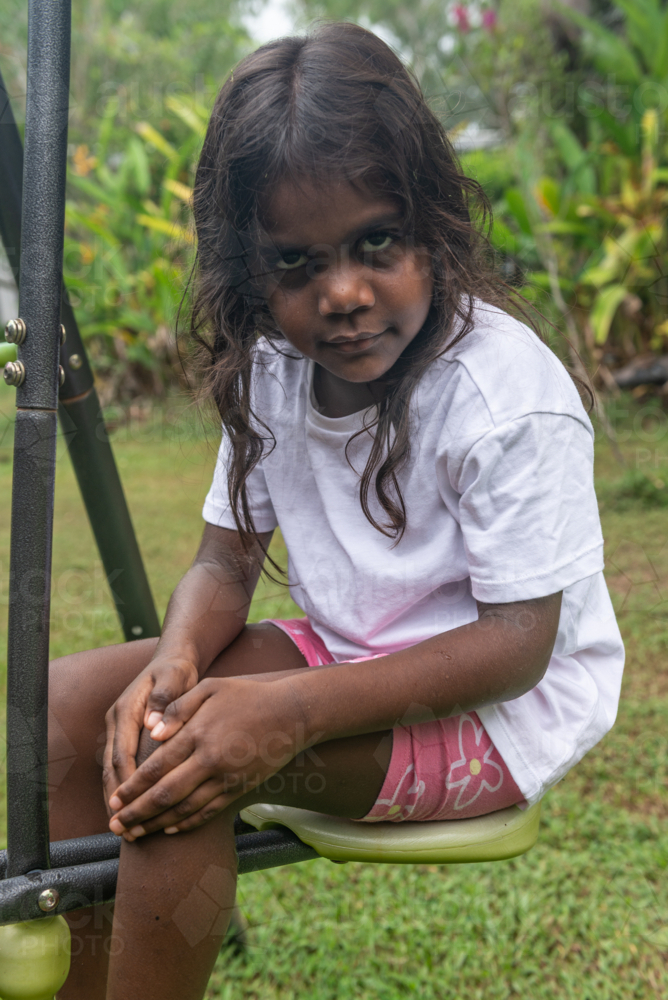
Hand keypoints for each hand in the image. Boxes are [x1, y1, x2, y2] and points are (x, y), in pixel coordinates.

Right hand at [103, 654, 198, 815]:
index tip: (134, 807)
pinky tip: (131, 808)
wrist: (171, 660)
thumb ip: (164, 697)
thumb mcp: (174, 676)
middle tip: (124, 827)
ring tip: (124, 827)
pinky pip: (119, 767)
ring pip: (111, 770)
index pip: (122, 754)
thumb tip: (152, 725)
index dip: (127, 783)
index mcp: (126, 710)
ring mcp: (118, 729)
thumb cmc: (176, 670)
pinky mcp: (125, 735)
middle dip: (117, 799)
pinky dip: (122, 789)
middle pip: (111, 767)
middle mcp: (117, 722)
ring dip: (116, 798)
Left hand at [107, 676, 301, 837]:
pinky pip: (208, 812)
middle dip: (137, 813)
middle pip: (165, 795)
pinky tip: (170, 829)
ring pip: (185, 809)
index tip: (113, 802)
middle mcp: (210, 760)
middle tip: (115, 827)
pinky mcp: (240, 788)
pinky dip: (187, 823)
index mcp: (198, 734)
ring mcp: (226, 778)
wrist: (291, 714)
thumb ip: (178, 708)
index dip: (131, 788)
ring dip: (157, 824)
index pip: (155, 768)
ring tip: (135, 834)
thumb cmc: (246, 695)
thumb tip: (150, 732)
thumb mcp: (210, 688)